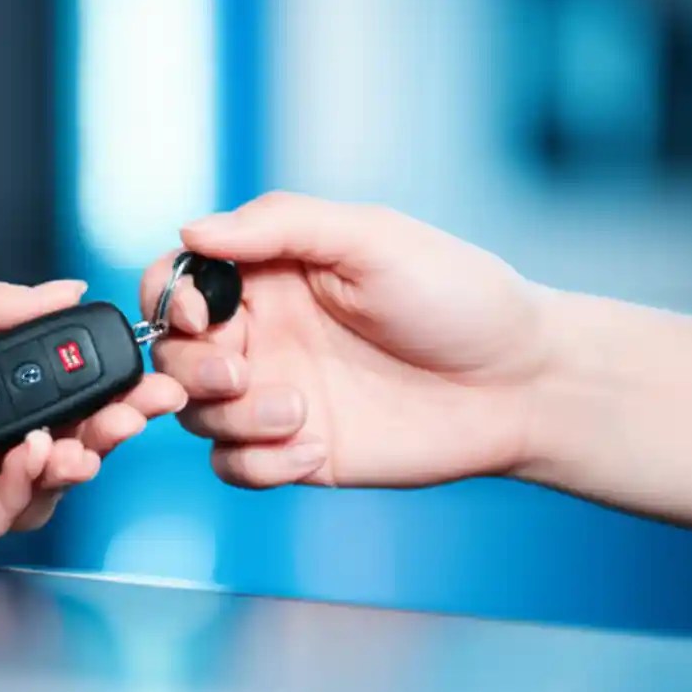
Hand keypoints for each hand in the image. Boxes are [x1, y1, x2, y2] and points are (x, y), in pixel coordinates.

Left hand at [0, 280, 185, 559]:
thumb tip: (65, 288)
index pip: (54, 398)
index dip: (101, 388)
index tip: (140, 371)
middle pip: (61, 446)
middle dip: (110, 429)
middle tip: (142, 407)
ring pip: (42, 488)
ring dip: (78, 460)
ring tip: (90, 436)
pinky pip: (0, 517)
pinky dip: (30, 488)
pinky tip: (39, 453)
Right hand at [141, 192, 550, 489]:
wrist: (521, 385)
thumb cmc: (458, 296)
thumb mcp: (371, 238)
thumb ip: (278, 225)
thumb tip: (190, 230)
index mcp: (271, 273)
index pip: (179, 280)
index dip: (169, 298)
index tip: (204, 314)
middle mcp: (264, 333)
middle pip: (173, 353)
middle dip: (192, 366)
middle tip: (242, 370)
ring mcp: (276, 394)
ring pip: (197, 414)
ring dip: (232, 418)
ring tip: (299, 412)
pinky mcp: (297, 451)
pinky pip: (234, 466)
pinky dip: (257, 463)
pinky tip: (314, 450)